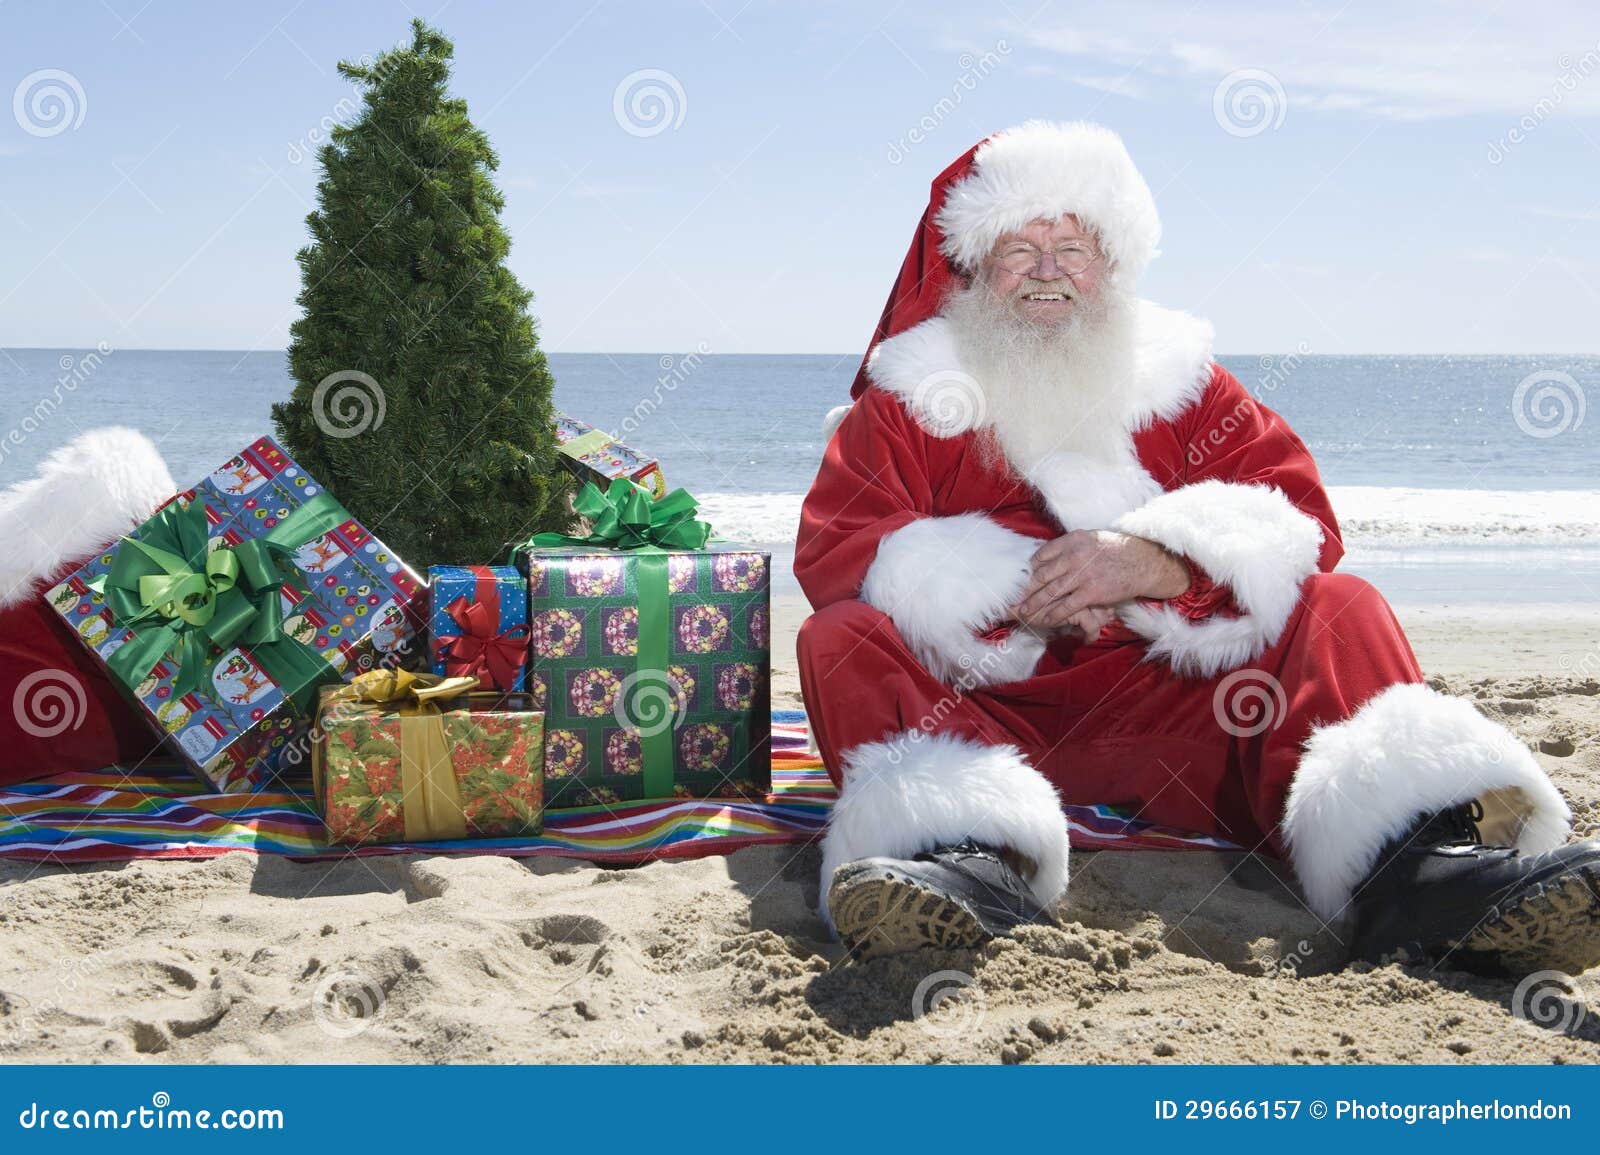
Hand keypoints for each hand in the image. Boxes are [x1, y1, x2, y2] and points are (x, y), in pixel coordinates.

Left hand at [1011, 530, 1189, 631]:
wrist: (1144, 561)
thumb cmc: (1117, 550)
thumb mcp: (1092, 539)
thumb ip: (1071, 547)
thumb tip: (1049, 556)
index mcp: (1073, 540)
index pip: (1042, 554)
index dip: (1029, 569)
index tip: (1020, 578)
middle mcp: (1075, 555)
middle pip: (1042, 574)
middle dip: (1026, 589)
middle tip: (1013, 599)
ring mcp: (1083, 574)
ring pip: (1050, 591)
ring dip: (1034, 604)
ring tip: (1024, 612)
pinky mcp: (1092, 592)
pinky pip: (1067, 606)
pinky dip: (1054, 614)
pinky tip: (1045, 620)